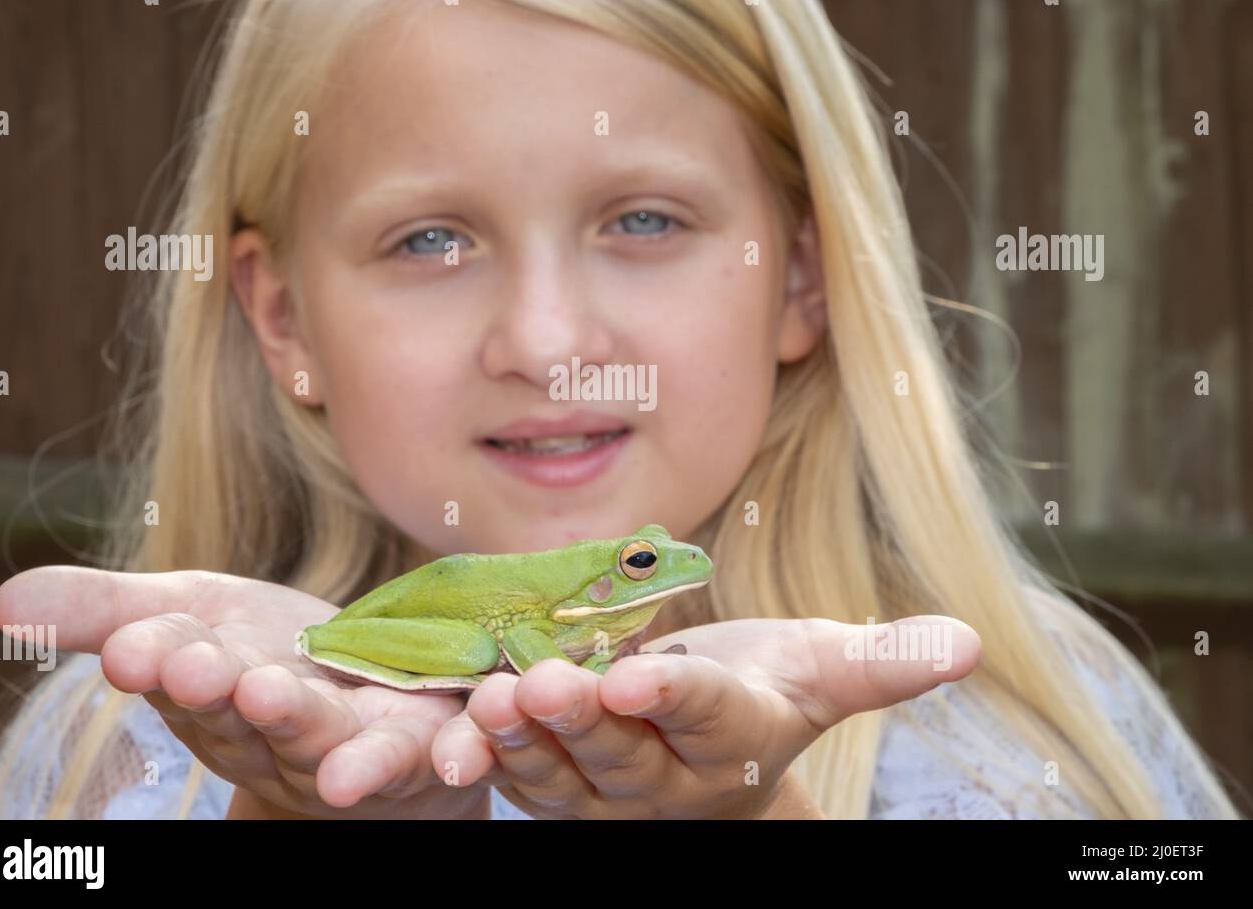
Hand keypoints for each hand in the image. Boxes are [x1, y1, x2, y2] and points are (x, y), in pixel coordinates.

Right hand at [0, 566, 493, 817]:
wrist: (367, 697)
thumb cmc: (263, 657)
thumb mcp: (187, 616)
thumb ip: (108, 612)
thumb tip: (4, 603)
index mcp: (220, 698)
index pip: (184, 678)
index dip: (160, 662)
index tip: (136, 647)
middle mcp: (284, 734)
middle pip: (254, 717)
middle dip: (224, 694)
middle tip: (198, 666)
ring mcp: (358, 746)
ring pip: (334, 742)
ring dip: (307, 727)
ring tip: (276, 699)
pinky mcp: (431, 746)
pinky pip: (445, 752)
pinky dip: (452, 755)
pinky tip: (458, 752)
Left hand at [430, 615, 980, 817]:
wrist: (712, 743)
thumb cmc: (769, 689)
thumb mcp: (823, 670)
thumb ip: (883, 662)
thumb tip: (969, 643)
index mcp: (734, 740)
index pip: (705, 717)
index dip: (672, 698)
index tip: (634, 676)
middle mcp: (668, 780)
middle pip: (621, 754)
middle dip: (583, 722)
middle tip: (542, 685)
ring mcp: (607, 790)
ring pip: (559, 769)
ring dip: (521, 738)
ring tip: (490, 697)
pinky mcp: (558, 780)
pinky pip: (521, 769)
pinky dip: (490, 746)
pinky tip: (466, 709)